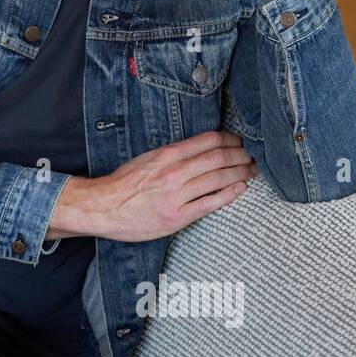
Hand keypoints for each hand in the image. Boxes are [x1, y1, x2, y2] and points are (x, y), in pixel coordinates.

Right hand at [45, 131, 256, 242]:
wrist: (103, 208)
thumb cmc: (124, 184)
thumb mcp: (147, 159)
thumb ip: (172, 154)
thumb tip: (200, 149)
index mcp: (166, 154)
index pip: (208, 141)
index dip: (230, 140)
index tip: (239, 142)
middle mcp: (174, 172)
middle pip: (218, 158)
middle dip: (241, 156)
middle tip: (252, 157)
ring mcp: (177, 195)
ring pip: (219, 179)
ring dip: (240, 173)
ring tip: (251, 171)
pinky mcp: (178, 216)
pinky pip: (211, 203)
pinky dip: (229, 194)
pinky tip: (240, 188)